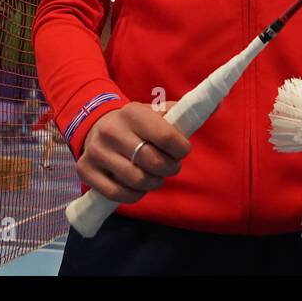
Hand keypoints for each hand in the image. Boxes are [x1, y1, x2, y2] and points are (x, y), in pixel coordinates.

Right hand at [77, 101, 191, 203]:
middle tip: (170, 166)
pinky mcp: (85, 170)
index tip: (182, 151)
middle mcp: (112, 130)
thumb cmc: (136, 124)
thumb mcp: (156, 112)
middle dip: (170, 168)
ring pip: (137, 180)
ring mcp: (96, 151)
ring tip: (154, 175)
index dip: (181, 149)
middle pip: (153, 162)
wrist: (95, 125)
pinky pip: (117, 194)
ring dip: (153, 183)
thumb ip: (183, 112)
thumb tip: (215, 105)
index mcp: (132, 112)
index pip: (166, 136)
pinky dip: (133, 195)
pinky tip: (137, 186)